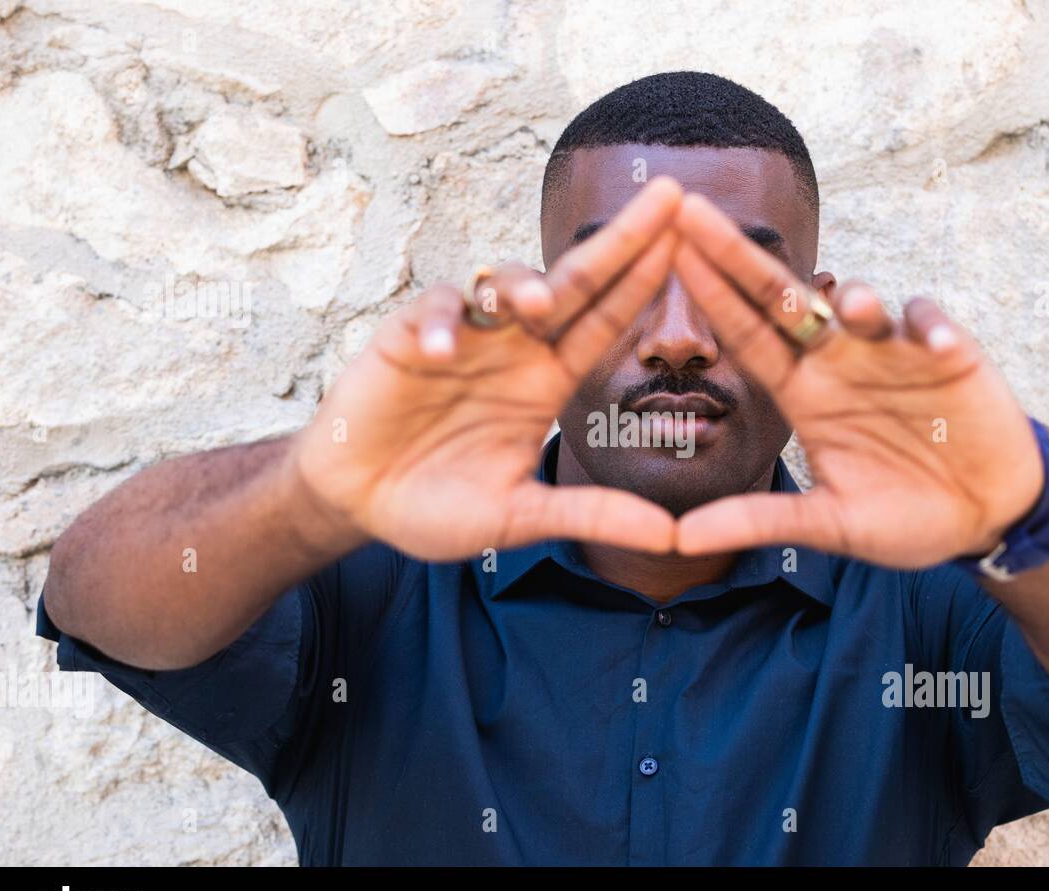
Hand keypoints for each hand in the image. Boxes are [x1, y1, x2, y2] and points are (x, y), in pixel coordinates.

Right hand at [290, 177, 683, 560]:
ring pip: (501, 283)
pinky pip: (430, 313)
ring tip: (541, 305)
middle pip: (575, 282)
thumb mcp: (519, 519)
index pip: (607, 320)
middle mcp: (513, 347)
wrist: (359, 503)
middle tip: (670, 194)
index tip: (689, 238)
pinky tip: (441, 353)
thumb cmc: (439, 505)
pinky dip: (439, 326)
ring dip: (523, 283)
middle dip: (621, 240)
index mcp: (546, 379)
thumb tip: (672, 539)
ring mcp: (463, 336)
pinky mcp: (405, 337)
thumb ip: (590, 517)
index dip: (645, 281)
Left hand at [671, 193, 1043, 567]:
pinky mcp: (950, 354)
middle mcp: (840, 361)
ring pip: (864, 307)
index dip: (710, 296)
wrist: (983, 516)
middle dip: (741, 256)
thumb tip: (681, 541)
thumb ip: (760, 521)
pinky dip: (932, 330)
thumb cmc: (903, 516)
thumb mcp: (829, 525)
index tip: (670, 251)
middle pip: (784, 299)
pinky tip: (934, 344)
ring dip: (858, 303)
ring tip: (855, 307)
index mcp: (804, 392)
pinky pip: (935, 328)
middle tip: (695, 209)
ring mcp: (893, 352)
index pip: (747, 336)